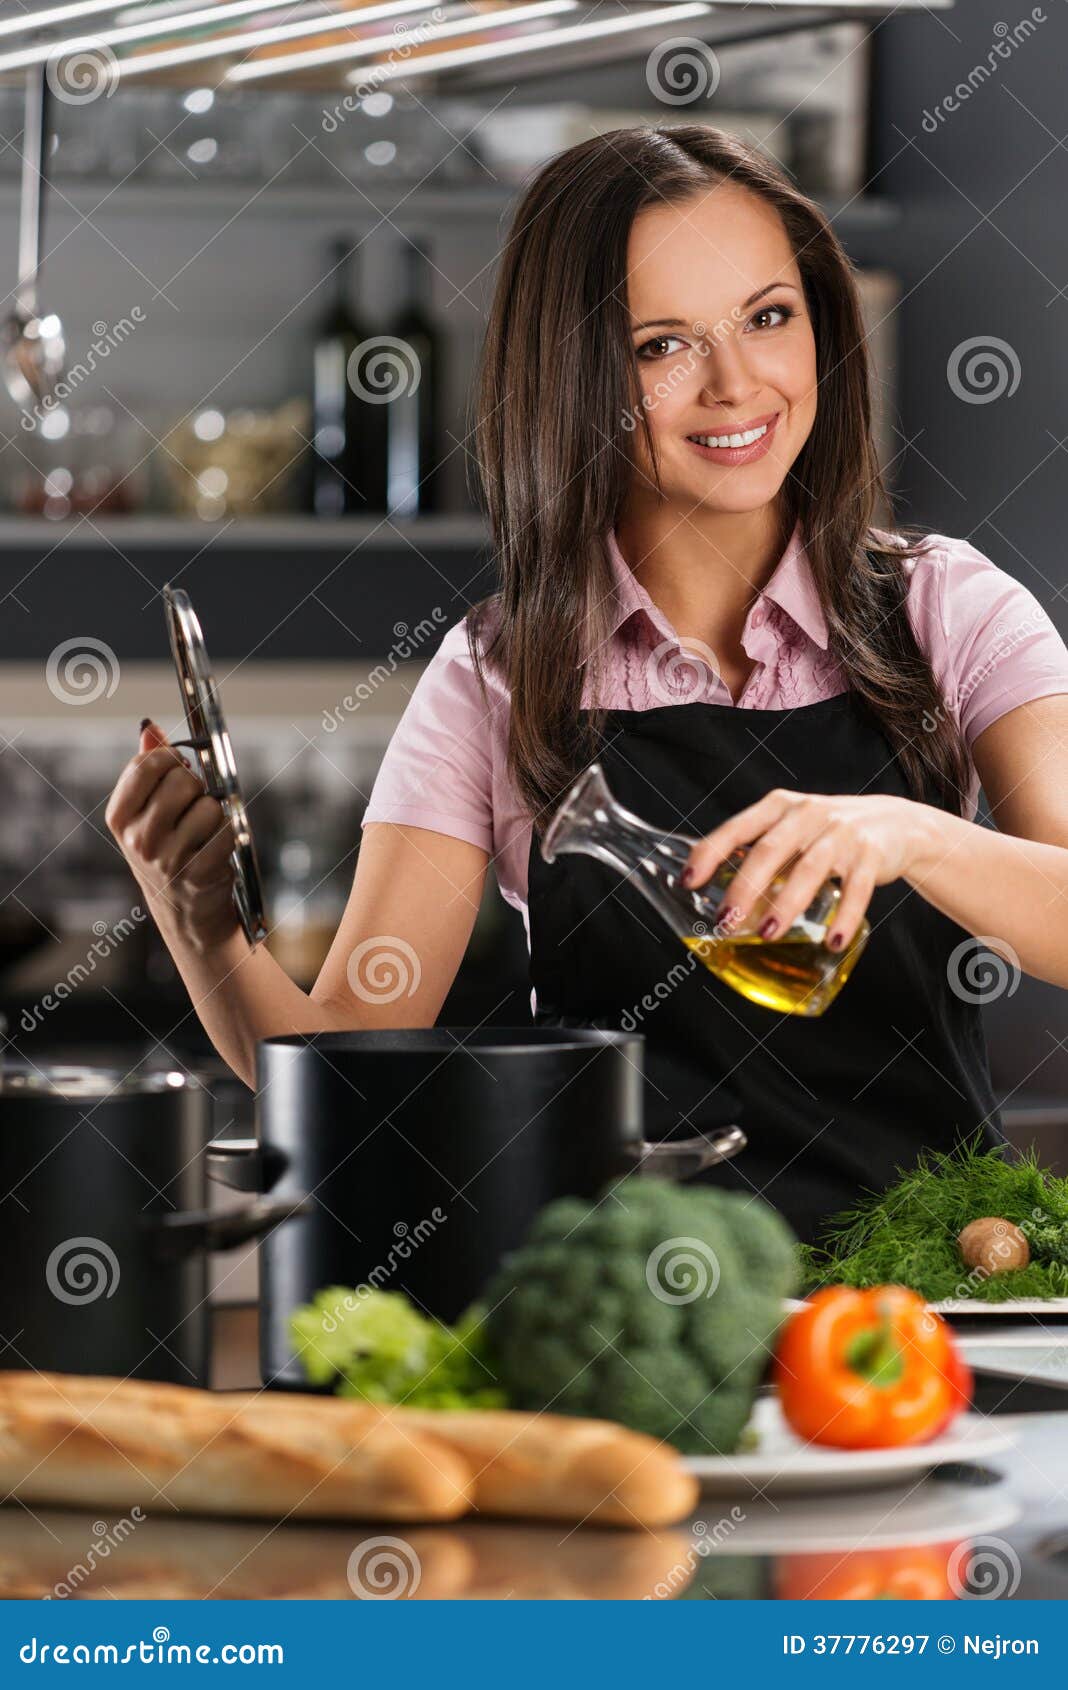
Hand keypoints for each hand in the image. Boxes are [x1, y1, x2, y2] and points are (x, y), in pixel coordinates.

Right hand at [106, 721, 237, 952]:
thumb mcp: (146, 814)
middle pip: (182, 780)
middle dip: (196, 786)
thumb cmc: (167, 853)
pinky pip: (226, 829)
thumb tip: (150, 728)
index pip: (146, 764)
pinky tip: (217, 847)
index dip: (170, 758)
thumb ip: (147, 769)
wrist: (185, 912)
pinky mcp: (200, 872)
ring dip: (215, 813)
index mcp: (120, 818)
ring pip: (209, 804)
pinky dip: (229, 832)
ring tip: (204, 833)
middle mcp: (139, 838)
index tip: (178, 767)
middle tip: (192, 806)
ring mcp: (168, 858)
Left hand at [681, 788, 936, 950]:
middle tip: (726, 922)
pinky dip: (843, 917)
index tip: (688, 881)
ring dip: (786, 904)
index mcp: (780, 807)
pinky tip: (831, 941)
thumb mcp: (792, 829)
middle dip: (744, 888)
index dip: (709, 853)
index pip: (737, 828)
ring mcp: (841, 833)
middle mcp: (807, 814)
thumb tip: (717, 894)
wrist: (895, 823)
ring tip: (768, 934)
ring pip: (809, 869)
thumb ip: (761, 852)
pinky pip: (856, 890)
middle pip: (769, 851)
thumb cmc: (828, 833)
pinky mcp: (871, 854)